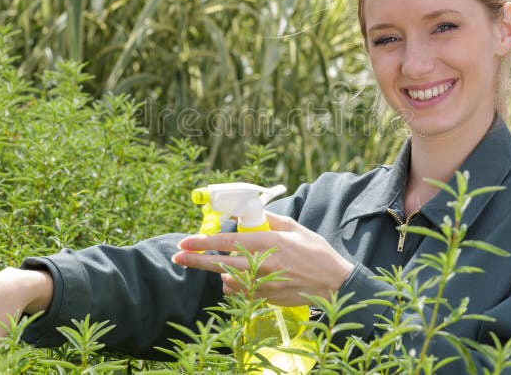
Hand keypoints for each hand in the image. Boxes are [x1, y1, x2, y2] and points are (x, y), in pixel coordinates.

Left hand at [172, 212, 353, 305]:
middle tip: (177, 256)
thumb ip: (269, 219)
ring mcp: (263, 283)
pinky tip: (235, 278)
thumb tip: (245, 212)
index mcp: (269, 243)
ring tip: (216, 265)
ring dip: (218, 272)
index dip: (203, 242)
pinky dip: (232, 284)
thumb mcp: (295, 228)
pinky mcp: (266, 297)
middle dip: (195, 259)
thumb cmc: (316, 252)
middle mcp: (262, 264)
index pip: (228, 242)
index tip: (185, 241)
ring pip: (227, 279)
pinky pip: (239, 292)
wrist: (333, 284)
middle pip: (219, 262)